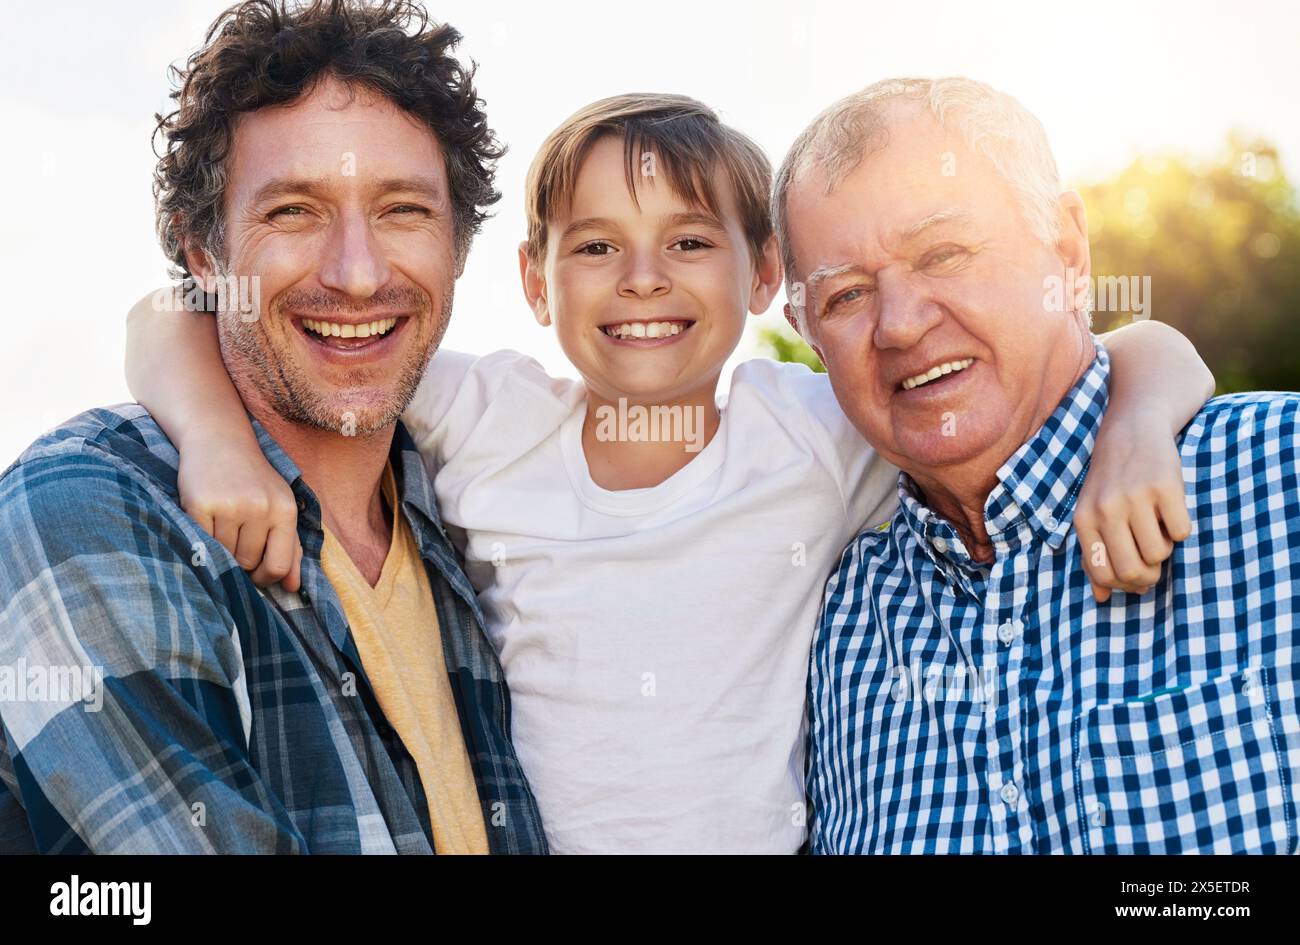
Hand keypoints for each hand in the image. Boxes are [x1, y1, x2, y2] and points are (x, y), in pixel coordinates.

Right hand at [177, 431, 302, 591]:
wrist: (219, 439)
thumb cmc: (253, 480)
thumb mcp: (279, 506)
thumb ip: (289, 547)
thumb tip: (291, 588)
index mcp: (285, 511)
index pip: (278, 565)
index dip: (264, 579)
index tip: (254, 575)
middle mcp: (261, 508)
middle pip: (247, 563)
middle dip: (239, 559)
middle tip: (234, 535)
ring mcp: (230, 505)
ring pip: (224, 555)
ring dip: (220, 547)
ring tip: (220, 523)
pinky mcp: (200, 503)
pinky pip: (200, 541)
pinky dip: (201, 537)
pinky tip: (205, 519)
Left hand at [1075, 410, 1191, 602]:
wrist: (1133, 429)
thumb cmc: (1112, 480)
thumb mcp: (1092, 513)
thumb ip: (1095, 553)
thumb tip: (1102, 598)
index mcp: (1084, 519)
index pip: (1104, 574)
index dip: (1124, 585)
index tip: (1135, 578)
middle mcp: (1106, 509)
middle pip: (1133, 571)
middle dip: (1149, 576)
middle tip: (1154, 562)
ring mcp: (1135, 497)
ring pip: (1160, 553)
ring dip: (1165, 547)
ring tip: (1157, 525)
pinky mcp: (1166, 487)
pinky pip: (1182, 532)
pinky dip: (1182, 528)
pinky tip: (1170, 509)